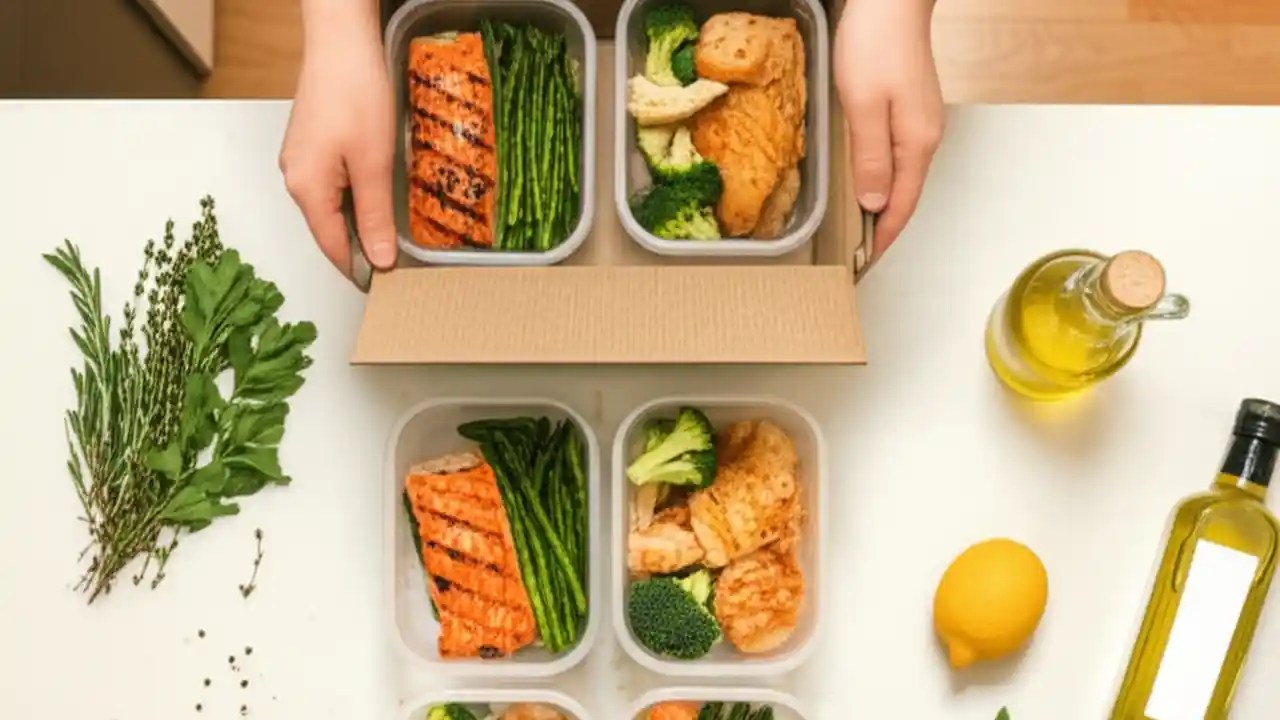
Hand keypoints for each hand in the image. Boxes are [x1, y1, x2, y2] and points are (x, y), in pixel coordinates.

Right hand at [280, 0, 395, 280]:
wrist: (340, 44)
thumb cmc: (356, 97)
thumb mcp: (374, 165)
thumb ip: (376, 216)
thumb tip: (380, 260)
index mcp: (307, 189)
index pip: (331, 246)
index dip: (357, 268)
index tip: (383, 283)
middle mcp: (294, 178)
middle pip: (328, 227)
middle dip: (359, 245)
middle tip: (393, 259)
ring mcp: (299, 160)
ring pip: (330, 205)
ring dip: (358, 219)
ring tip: (388, 231)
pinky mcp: (309, 144)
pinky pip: (330, 183)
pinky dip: (352, 195)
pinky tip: (375, 193)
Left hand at [834, 0, 943, 267]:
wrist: (891, 1)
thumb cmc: (875, 44)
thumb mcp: (863, 106)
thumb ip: (871, 157)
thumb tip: (875, 202)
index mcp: (916, 142)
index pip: (902, 204)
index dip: (883, 236)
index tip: (866, 262)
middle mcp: (925, 136)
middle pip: (906, 193)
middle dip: (884, 225)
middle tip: (859, 253)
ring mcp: (921, 121)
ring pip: (903, 175)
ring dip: (884, 201)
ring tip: (861, 227)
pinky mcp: (910, 108)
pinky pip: (898, 154)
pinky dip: (884, 175)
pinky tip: (868, 179)